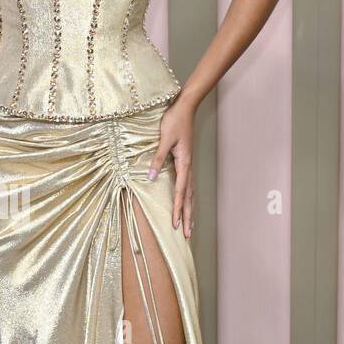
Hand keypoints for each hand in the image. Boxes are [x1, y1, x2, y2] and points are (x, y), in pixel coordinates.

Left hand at [148, 97, 195, 236]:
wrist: (185, 108)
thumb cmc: (174, 121)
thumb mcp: (164, 139)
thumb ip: (158, 159)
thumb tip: (152, 177)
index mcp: (184, 163)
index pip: (181, 192)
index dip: (178, 209)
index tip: (176, 224)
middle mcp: (189, 167)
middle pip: (189, 198)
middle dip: (187, 217)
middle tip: (187, 235)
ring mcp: (189, 165)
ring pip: (191, 193)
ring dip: (189, 210)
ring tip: (189, 226)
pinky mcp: (186, 162)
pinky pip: (189, 185)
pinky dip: (188, 198)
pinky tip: (187, 204)